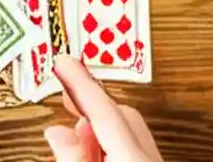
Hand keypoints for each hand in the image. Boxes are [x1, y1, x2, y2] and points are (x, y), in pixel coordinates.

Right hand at [44, 55, 162, 160]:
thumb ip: (72, 156)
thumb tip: (57, 132)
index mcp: (133, 157)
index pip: (104, 110)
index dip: (80, 82)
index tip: (63, 61)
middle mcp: (151, 157)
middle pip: (123, 113)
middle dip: (92, 104)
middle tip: (66, 98)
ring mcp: (156, 161)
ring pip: (131, 129)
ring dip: (100, 129)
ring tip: (75, 141)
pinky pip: (136, 146)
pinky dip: (113, 144)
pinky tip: (94, 155)